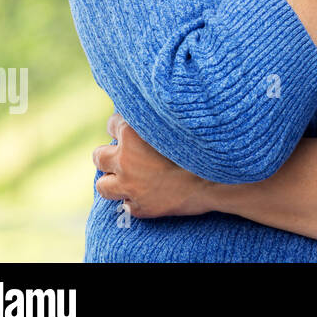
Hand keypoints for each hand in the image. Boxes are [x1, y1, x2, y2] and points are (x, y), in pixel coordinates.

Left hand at [93, 112, 213, 219]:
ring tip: (128, 178)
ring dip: (113, 181)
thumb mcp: (177, 124)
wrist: (217, 180)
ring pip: (103, 185)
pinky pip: (127, 205)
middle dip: (109, 156)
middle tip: (126, 156)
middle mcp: (125, 160)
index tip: (131, 130)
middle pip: (99, 156)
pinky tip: (149, 194)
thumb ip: (157, 120)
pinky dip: (135, 200)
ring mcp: (129, 187)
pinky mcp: (139, 208)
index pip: (112, 124)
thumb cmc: (201, 146)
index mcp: (132, 134)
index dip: (122, 127)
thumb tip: (152, 109)